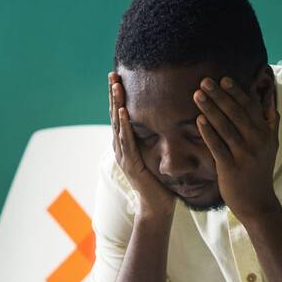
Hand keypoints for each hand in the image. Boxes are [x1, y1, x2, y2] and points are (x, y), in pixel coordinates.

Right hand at [108, 73, 174, 219]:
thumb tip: (169, 121)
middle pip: (115, 115)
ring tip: (115, 85)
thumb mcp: (158, 156)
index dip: (118, 96)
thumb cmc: (161, 183)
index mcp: (127, 145)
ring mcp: (124, 157)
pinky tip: (124, 112)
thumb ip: (158, 140)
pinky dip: (124, 126)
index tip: (118, 77)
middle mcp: (121, 148)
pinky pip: (127, 141)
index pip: (121, 115)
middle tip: (112, 73)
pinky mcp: (131, 165)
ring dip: (116, 104)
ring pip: (118, 125)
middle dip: (113, 94)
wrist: (157, 208)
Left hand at [192, 75, 279, 221]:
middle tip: (205, 81)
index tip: (224, 79)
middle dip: (220, 96)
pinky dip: (208, 133)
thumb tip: (271, 96)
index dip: (237, 92)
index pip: (251, 107)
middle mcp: (257, 142)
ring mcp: (244, 155)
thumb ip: (270, 121)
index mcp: (266, 133)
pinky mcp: (231, 167)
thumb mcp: (272, 145)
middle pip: (236, 113)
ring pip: (226, 127)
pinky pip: (218, 146)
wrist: (258, 202)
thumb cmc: (260, 171)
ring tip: (198, 95)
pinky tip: (199, 120)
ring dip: (211, 109)